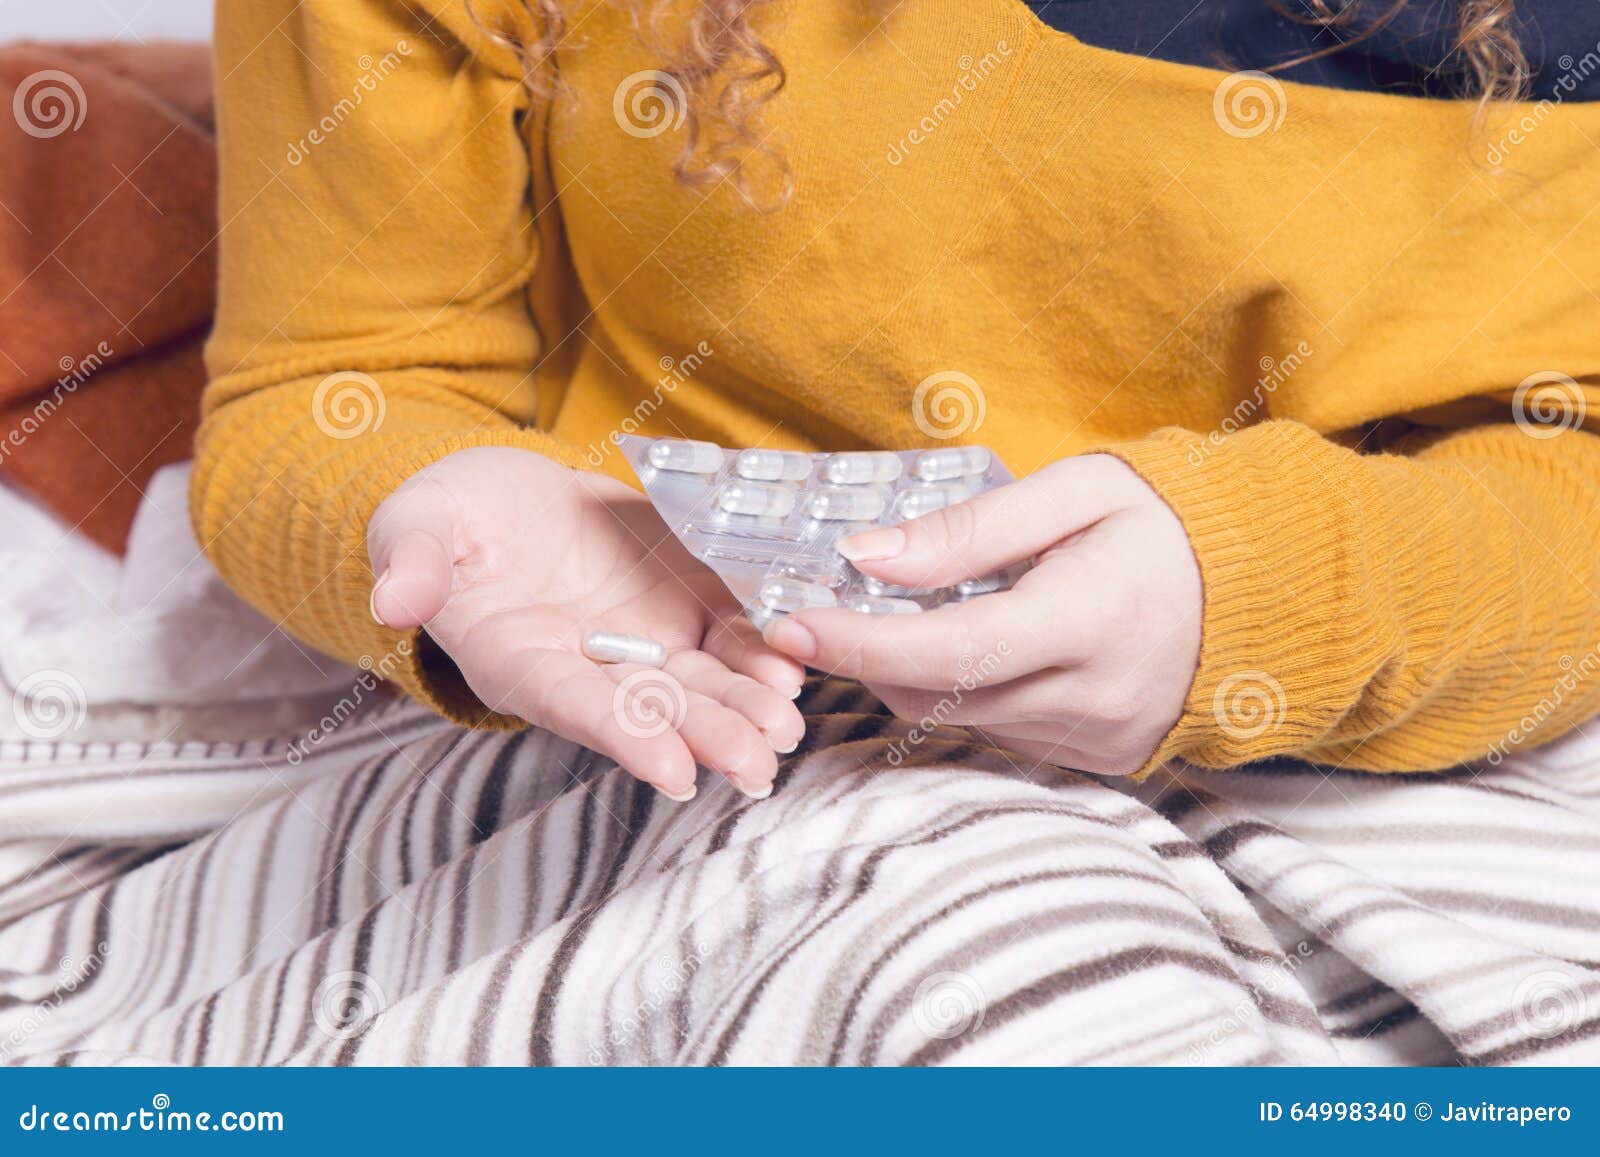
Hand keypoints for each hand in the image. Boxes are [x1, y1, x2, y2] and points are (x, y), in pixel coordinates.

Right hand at [366, 447, 805, 800]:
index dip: (624, 736)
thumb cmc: (445, 521)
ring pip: (700, 681)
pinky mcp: (678, 601)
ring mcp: (640, 638)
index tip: (673, 770)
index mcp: (521, 660)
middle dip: (707, 734)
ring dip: (745, 705)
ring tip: (788, 724)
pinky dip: (759, 646)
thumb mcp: (416, 530)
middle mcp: (589, 666)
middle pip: (654, 708)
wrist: (495, 496)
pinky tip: (795, 663)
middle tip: (758, 761)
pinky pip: (726, 628)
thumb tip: (392, 600)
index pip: (576, 706)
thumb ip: (413, 564)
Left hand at [760, 454, 1201, 774]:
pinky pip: (998, 734)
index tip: (792, 625)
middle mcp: (1094, 695)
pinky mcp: (1097, 758)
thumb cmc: (1170, 524)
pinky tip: (970, 649)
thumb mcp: (1077, 494)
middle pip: (939, 696)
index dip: (860, 644)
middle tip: (830, 612)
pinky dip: (962, 695)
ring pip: (960, 721)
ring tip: (902, 620)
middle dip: (870, 658)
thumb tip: (867, 559)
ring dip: (911, 676)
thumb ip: (969, 531)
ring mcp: (1097, 738)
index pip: (948, 651)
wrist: (1269, 591)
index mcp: (1092, 618)